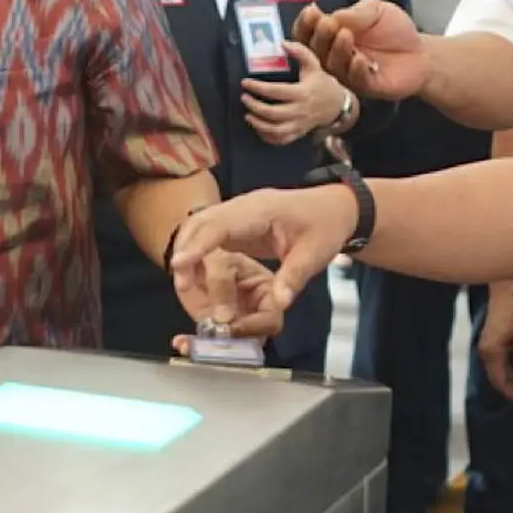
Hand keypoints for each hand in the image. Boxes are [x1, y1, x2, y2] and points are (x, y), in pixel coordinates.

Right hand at [167, 185, 360, 329]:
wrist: (334, 208)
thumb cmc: (325, 227)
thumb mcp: (315, 254)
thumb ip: (294, 278)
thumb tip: (278, 305)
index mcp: (260, 210)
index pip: (220, 225)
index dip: (198, 245)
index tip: (178, 264)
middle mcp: (243, 207)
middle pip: (202, 221)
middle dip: (185, 248)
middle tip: (179, 281)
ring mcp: (238, 212)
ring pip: (201, 224)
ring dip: (188, 249)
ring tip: (183, 280)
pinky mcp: (237, 222)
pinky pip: (210, 232)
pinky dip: (198, 249)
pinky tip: (195, 271)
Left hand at [241, 41, 350, 144]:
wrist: (337, 104)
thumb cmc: (321, 83)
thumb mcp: (313, 64)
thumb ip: (299, 52)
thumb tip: (282, 43)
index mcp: (302, 93)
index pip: (276, 91)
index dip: (258, 87)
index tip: (245, 83)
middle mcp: (300, 111)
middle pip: (272, 113)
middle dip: (254, 106)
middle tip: (244, 98)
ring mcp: (299, 124)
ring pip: (275, 130)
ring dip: (258, 124)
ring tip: (248, 115)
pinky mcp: (298, 133)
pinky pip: (281, 140)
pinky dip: (267, 137)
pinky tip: (258, 127)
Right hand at [293, 0, 429, 100]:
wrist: (421, 53)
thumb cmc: (395, 31)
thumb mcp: (375, 11)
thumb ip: (355, 13)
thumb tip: (331, 16)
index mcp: (333, 35)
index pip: (309, 32)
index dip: (306, 24)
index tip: (312, 12)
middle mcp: (336, 56)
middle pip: (315, 50)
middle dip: (319, 36)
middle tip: (328, 25)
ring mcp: (348, 73)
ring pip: (332, 65)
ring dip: (337, 50)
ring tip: (346, 36)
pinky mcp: (365, 86)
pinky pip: (354, 80)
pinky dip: (355, 69)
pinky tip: (360, 58)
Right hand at [479, 283, 512, 407]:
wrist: (505, 290)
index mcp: (492, 354)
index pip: (502, 381)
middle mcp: (484, 354)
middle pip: (497, 380)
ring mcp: (485, 348)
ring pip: (497, 373)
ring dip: (510, 383)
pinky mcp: (489, 343)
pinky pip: (497, 365)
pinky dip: (507, 373)